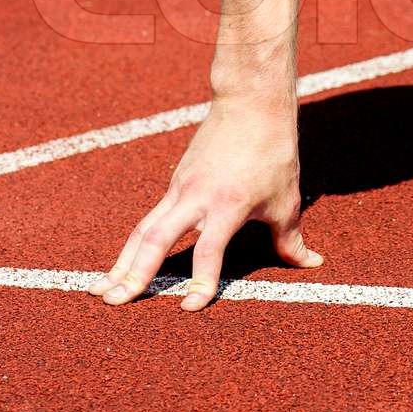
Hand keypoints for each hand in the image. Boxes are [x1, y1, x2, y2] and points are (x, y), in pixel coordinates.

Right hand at [87, 94, 321, 310]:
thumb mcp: (286, 198)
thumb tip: (311, 264)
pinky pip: (150, 219)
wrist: (251, 104)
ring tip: (100, 291)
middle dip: (135, 272)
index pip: (208, 248)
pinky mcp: (175, 183)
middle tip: (115, 302)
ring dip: (122, 261)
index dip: (201, 279)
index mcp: (227, 203)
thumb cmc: (273, 151)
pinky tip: (122, 266)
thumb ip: (291, 238)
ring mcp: (180, 188)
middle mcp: (196, 197)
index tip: (190, 307)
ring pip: (144, 229)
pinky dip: (134, 244)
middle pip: (156, 238)